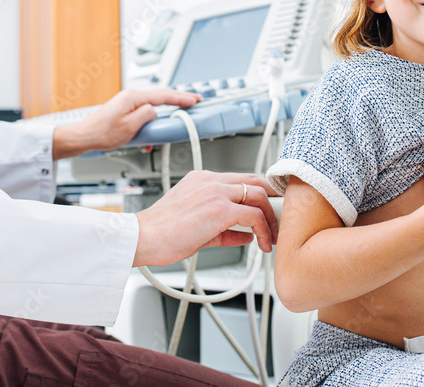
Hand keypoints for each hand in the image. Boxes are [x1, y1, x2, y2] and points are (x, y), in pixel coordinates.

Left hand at [53, 89, 199, 159]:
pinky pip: (142, 116)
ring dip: (159, 122)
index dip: (181, 97)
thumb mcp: (130, 127)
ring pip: (151, 109)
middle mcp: (130, 97)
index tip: (194, 99)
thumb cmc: (101, 134)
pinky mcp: (123, 112)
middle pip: (159, 98)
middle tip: (192, 103)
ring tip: (165, 131)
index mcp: (133, 97)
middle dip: (176, 103)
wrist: (83, 138)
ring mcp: (126, 104)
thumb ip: (147, 115)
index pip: (163, 95)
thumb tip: (154, 112)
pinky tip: (146, 141)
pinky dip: (148, 127)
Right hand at [132, 170, 279, 266]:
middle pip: (254, 180)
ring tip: (272, 237)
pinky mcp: (219, 209)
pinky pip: (253, 216)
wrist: (142, 238)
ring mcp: (215, 192)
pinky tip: (262, 244)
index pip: (240, 179)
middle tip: (281, 217)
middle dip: (273, 198)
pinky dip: (263, 231)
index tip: (270, 206)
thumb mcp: (198, 228)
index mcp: (202, 180)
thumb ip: (224, 230)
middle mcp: (210, 181)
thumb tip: (246, 236)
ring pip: (258, 196)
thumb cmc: (162, 234)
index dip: (260, 191)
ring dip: (270, 219)